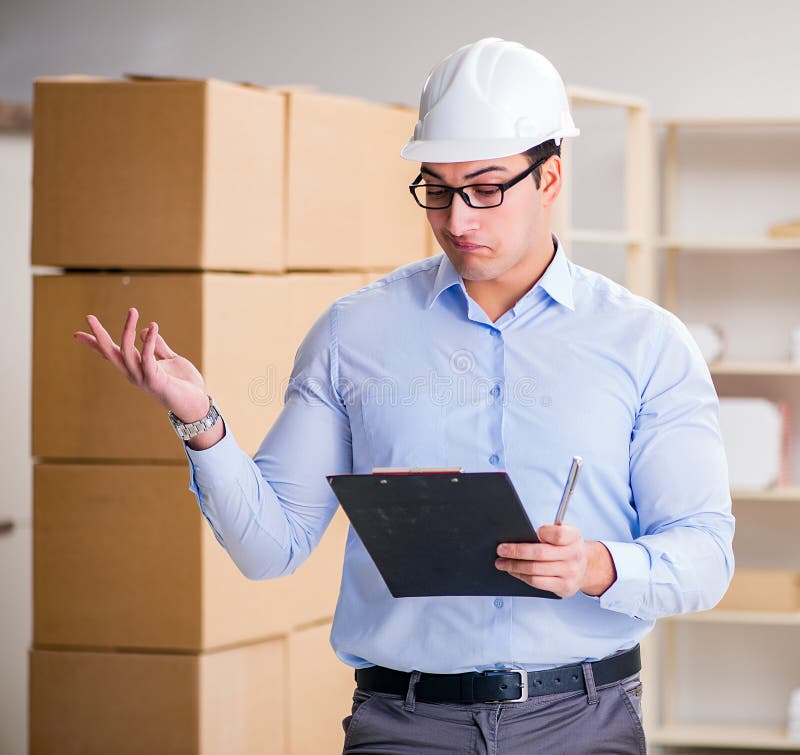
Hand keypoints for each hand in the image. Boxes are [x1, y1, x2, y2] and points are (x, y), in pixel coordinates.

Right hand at [73, 307, 209, 421]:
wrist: (197, 405)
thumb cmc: (184, 384)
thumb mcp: (171, 360)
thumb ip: (159, 347)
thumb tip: (145, 330)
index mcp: (136, 369)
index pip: (112, 354)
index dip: (95, 344)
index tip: (77, 334)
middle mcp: (134, 374)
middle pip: (111, 353)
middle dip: (99, 335)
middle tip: (89, 317)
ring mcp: (143, 378)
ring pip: (127, 352)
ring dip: (128, 329)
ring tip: (132, 310)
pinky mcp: (155, 380)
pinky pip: (147, 358)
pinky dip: (149, 342)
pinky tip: (152, 327)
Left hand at [495, 524, 615, 597]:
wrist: (586, 567)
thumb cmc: (568, 547)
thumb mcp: (564, 533)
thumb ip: (548, 532)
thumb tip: (519, 535)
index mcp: (573, 537)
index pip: (558, 534)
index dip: (544, 533)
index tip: (531, 532)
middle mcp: (574, 555)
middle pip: (540, 553)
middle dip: (516, 551)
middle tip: (501, 549)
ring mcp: (570, 572)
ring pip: (535, 569)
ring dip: (514, 566)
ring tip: (501, 562)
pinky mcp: (564, 587)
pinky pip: (537, 582)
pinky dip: (522, 576)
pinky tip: (514, 572)